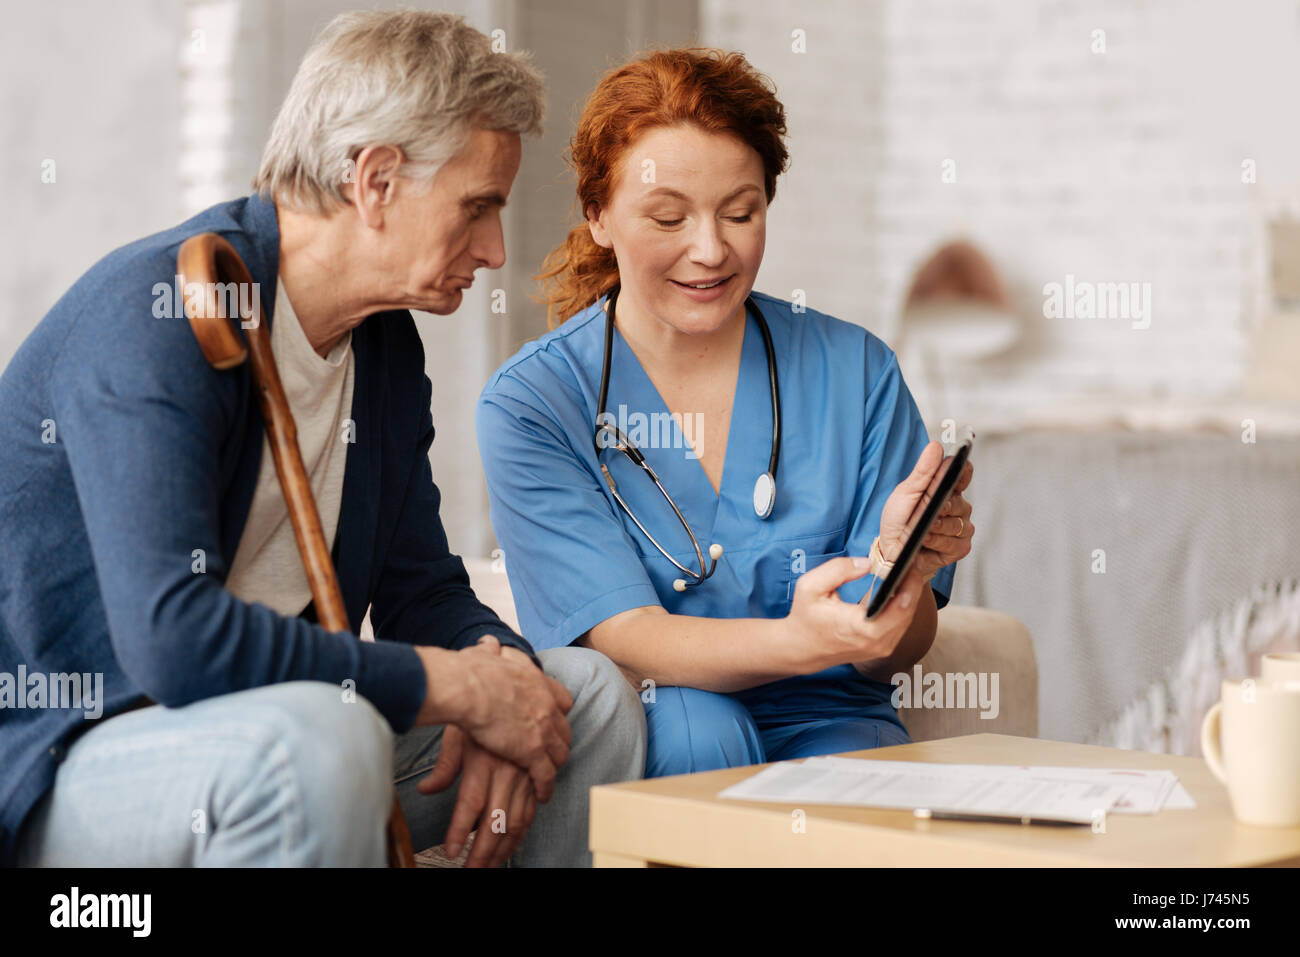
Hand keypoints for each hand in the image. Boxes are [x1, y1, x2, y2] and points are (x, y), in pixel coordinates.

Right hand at [414, 636, 573, 800]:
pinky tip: (542, 796)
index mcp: (538, 682)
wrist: (469, 688)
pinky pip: (546, 775)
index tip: (553, 718)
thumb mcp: (485, 655)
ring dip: (555, 766)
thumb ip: (489, 651)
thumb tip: (487, 642)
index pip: (563, 699)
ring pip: (560, 754)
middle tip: (551, 752)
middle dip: (559, 742)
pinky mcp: (533, 751)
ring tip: (547, 777)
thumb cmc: (471, 671)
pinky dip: (546, 787)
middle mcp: (547, 705)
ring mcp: (543, 729)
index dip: (559, 711)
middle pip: (565, 729)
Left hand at [417, 724, 535, 867]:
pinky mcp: (535, 775)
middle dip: (483, 852)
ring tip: (490, 865)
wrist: (515, 689)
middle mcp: (506, 771)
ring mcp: (524, 774)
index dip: (460, 831)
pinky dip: (522, 831)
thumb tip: (426, 790)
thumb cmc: (482, 710)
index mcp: (484, 761)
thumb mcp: (458, 736)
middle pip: (495, 821)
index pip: (470, 804)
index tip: (452, 852)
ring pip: (516, 821)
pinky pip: (531, 810)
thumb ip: (445, 767)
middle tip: (472, 870)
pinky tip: (511, 845)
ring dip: (503, 848)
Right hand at [786, 553, 929, 673]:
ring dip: (909, 596)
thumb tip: (867, 563)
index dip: (911, 581)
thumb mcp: (810, 586)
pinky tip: (898, 592)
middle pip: (910, 611)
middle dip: (913, 585)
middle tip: (911, 562)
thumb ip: (838, 570)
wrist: (800, 649)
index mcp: (862, 627)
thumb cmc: (805, 618)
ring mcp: (881, 648)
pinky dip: (902, 608)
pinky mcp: (881, 649)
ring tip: (906, 574)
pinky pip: (900, 626)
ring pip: (908, 619)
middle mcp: (876, 642)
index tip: (911, 560)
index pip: (902, 604)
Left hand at [879, 440, 973, 580]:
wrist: (892, 552)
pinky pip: (954, 543)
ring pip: (957, 524)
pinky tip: (925, 543)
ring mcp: (961, 527)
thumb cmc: (898, 521)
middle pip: (958, 502)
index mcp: (946, 488)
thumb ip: (923, 472)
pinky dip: (937, 543)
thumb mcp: (905, 493)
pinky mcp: (960, 547)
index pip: (963, 473)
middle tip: (929, 510)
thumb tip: (935, 446)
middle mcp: (957, 507)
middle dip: (940, 507)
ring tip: (921, 530)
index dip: (963, 470)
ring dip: (936, 528)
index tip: (961, 465)